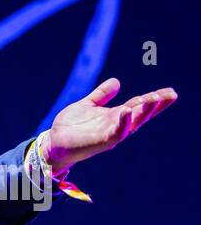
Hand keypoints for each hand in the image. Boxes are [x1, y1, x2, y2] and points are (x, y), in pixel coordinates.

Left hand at [45, 78, 176, 174]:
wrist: (53, 142)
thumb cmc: (72, 126)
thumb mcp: (88, 105)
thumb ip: (101, 95)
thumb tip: (117, 82)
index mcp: (115, 116)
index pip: (139, 105)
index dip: (155, 99)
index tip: (170, 92)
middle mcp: (115, 125)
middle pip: (140, 114)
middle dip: (155, 105)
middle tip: (169, 95)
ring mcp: (108, 134)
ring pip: (132, 123)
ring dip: (143, 112)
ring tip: (154, 100)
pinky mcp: (99, 141)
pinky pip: (115, 133)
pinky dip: (123, 123)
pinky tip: (128, 111)